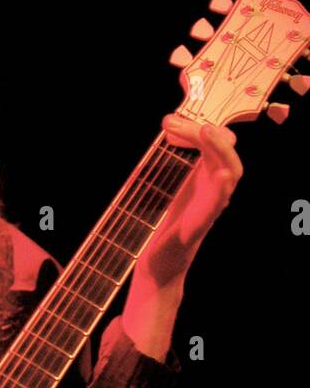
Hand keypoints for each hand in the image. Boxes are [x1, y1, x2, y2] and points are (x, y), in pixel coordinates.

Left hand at [134, 114, 243, 289]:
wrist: (156, 265)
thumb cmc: (161, 225)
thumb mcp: (166, 184)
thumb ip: (171, 158)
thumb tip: (169, 123)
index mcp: (204, 178)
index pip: (216, 142)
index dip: (199, 126)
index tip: (170, 122)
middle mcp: (212, 189)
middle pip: (226, 150)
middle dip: (205, 130)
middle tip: (170, 123)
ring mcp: (210, 206)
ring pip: (231, 170)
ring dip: (220, 148)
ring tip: (204, 130)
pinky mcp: (202, 223)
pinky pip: (220, 200)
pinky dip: (223, 183)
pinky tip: (220, 170)